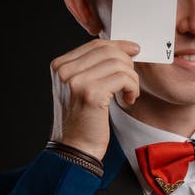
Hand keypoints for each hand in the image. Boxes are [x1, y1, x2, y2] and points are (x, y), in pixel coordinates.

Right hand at [49, 39, 139, 161]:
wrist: (75, 150)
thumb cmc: (82, 122)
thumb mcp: (81, 89)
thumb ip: (93, 68)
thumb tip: (123, 48)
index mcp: (60, 66)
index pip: (96, 45)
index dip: (119, 46)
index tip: (134, 51)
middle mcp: (65, 71)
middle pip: (108, 51)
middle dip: (127, 64)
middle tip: (130, 81)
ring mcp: (76, 81)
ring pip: (119, 63)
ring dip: (131, 79)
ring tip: (128, 93)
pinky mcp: (91, 93)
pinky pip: (123, 78)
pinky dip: (132, 88)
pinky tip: (128, 99)